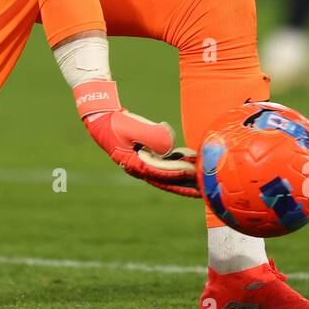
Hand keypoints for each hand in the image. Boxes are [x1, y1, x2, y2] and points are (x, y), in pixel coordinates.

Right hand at [73, 80, 200, 196]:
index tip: (193, 172)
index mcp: (135, 165)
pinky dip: (178, 159)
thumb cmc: (116, 124)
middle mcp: (141, 168)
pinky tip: (189, 154)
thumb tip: (171, 146)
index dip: (178, 173)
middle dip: (187, 184)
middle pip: (168, 180)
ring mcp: (144, 162)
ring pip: (169, 171)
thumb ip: (153, 135)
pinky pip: (166, 161)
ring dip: (185, 171)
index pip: (161, 173)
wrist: (103, 119)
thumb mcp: (133, 127)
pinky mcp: (146, 155)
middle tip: (205, 189)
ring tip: (202, 171)